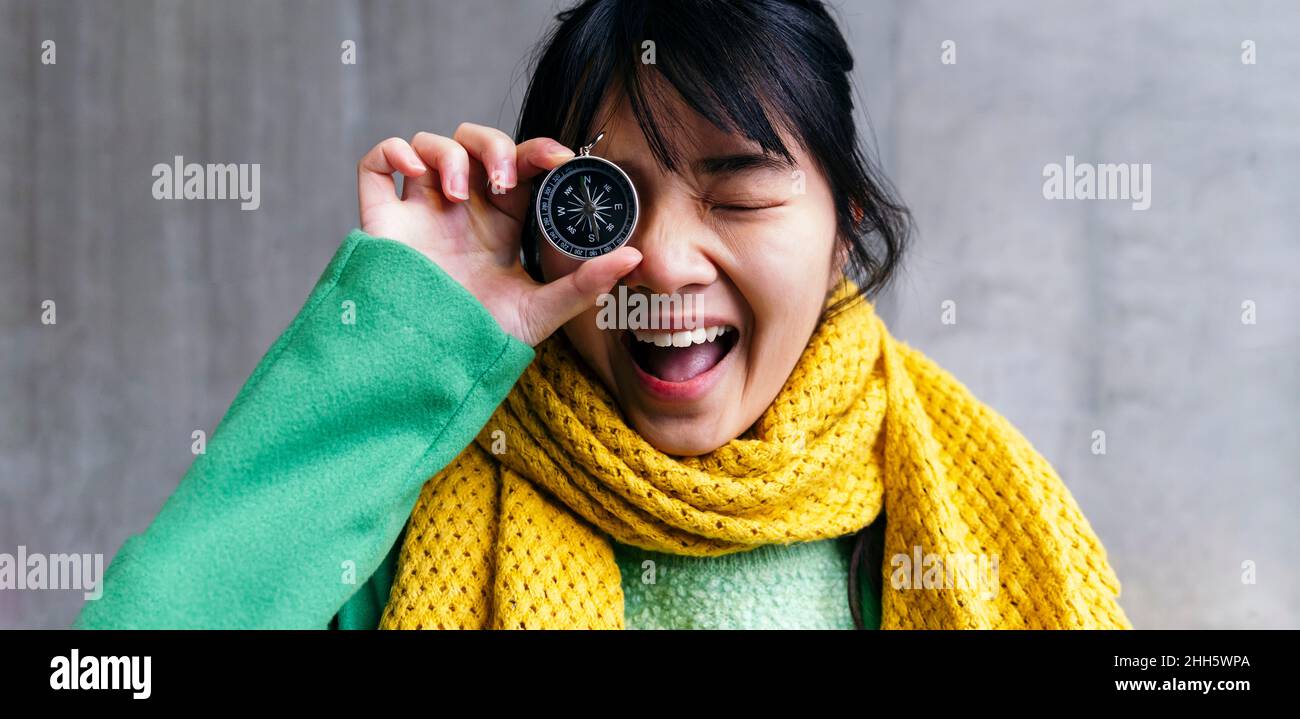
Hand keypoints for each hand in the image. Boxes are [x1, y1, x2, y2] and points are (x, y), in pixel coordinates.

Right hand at [356, 124, 640, 345]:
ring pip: (428, 145)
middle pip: (474, 142)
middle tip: (501, 181)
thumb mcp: (541, 312)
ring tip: (457, 194)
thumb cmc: (482, 340)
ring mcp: (419, 211)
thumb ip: (585, 284)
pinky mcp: (381, 220)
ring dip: (446, 153)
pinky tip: (415, 173)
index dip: (536, 150)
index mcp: (500, 223)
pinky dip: (393, 152)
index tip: (558, 158)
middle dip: (492, 146)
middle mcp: (460, 209)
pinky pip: (376, 164)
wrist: (430, 367)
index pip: (519, 166)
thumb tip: (634, 257)